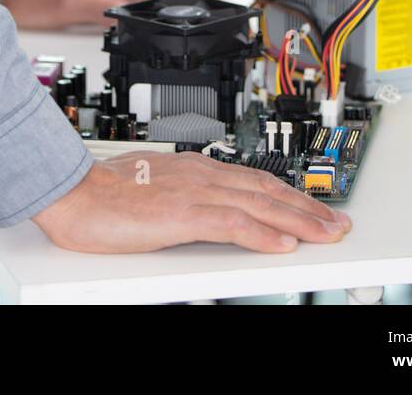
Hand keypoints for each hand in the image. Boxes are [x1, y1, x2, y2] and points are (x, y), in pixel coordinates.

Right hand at [33, 150, 352, 253]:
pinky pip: (233, 224)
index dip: (289, 196)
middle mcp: (202, 175)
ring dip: (298, 220)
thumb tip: (205, 216)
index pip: (255, 181)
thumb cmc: (105, 194)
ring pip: (260, 205)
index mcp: (195, 169)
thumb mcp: (156, 192)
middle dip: (307, 208)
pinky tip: (283, 243)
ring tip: (326, 233)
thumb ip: (186, 200)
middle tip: (337, 223)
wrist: (74, 192)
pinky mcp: (184, 214)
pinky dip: (262, 233)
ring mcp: (195, 192)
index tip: (313, 208)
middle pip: (267, 191)